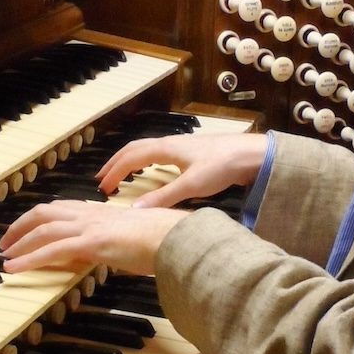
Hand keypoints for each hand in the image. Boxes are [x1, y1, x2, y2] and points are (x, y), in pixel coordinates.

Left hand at [0, 200, 185, 276]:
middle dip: (21, 225)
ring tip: (5, 257)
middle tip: (7, 242)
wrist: (178, 238)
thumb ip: (121, 243)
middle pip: (45, 212)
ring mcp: (91, 227)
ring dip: (19, 243)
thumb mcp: (136, 239)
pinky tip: (14, 268)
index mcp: (103, 212)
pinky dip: (29, 259)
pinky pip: (51, 250)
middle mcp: (92, 214)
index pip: (63, 209)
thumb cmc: (166, 240)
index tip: (28, 229)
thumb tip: (118, 254)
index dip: (41, 218)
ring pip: (43, 229)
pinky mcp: (92, 243)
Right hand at [97, 132, 268, 209]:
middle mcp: (170, 144)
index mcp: (166, 148)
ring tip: (121, 174)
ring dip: (130, 161)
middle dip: (116, 163)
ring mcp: (181, 146)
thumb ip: (163, 198)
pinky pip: (159, 154)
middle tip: (102, 178)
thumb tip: (134, 210)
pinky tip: (151, 173)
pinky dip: (146, 162)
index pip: (130, 158)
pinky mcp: (192, 152)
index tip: (102, 188)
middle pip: (134, 149)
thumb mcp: (191, 185)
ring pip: (147, 149)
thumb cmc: (222, 166)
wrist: (251, 154)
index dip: (114, 172)